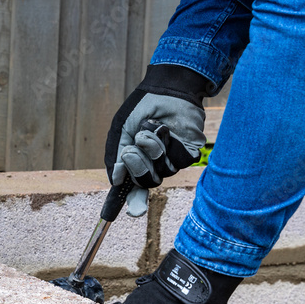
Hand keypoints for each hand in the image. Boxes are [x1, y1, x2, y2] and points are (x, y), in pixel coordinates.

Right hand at [104, 64, 210, 216]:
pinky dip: (166, 145)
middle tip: (131, 151)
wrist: (167, 90)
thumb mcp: (120, 131)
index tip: (129, 214)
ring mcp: (171, 160)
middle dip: (136, 167)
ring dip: (151, 150)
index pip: (133, 189)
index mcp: (136, 162)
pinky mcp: (189, 153)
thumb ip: (116, 157)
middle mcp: (154, 165)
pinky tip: (165, 130)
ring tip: (151, 131)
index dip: (131, 201)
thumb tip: (116, 181)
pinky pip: (178, 162)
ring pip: (161, 172)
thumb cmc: (141, 109)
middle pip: (145, 183)